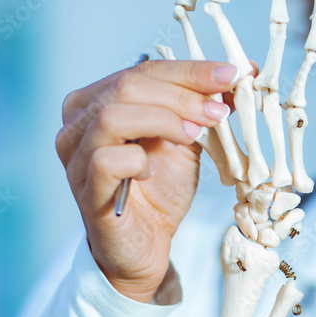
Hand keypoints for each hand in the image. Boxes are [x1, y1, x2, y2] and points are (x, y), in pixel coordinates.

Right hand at [55, 60, 242, 302]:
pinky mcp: (85, 191)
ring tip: (193, 136)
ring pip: (112, 115)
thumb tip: (240, 75)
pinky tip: (153, 171)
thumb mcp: (186, 140)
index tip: (231, 75)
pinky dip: (136, 159)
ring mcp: (75, 158)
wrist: (147, 247)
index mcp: (97, 102)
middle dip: (181, 94)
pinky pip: (105, 159)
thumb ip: (202, 108)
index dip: (189, 70)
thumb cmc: (160, 191)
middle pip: (127, 85)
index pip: (143, 69)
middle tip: (218, 112)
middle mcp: (77, 124)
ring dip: (163, 120)